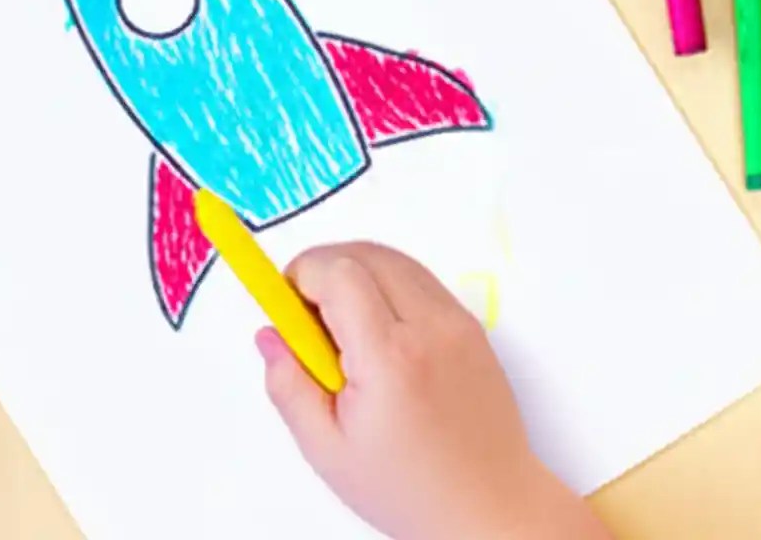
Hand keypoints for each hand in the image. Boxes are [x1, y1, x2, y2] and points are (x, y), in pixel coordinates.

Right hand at [258, 243, 611, 539]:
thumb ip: (288, 386)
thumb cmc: (412, 489)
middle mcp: (429, 329)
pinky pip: (419, 280)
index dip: (300, 277)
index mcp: (389, 359)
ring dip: (355, 274)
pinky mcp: (471, 326)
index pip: (338, 272)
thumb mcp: (327, 450)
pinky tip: (375, 335)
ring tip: (342, 331)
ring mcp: (457, 323)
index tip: (284, 304)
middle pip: (363, 253)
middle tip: (305, 316)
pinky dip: (387, 287)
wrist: (490, 506)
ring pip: (392, 259)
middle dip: (322, 269)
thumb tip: (269, 336)